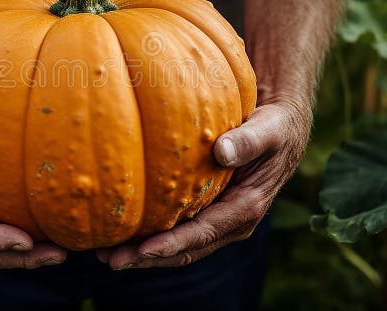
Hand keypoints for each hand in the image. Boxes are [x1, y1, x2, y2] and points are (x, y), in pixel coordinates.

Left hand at [97, 100, 310, 268]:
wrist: (281, 128)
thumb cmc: (275, 127)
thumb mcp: (270, 130)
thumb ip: (249, 141)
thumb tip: (222, 151)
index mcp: (246, 209)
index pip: (204, 233)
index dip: (173, 244)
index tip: (143, 249)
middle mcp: (231, 222)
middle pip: (185, 249)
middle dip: (147, 257)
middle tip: (110, 258)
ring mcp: (217, 219)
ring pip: (178, 245)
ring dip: (143, 252)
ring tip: (105, 253)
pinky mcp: (207, 210)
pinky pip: (177, 229)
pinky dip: (150, 235)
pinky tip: (122, 230)